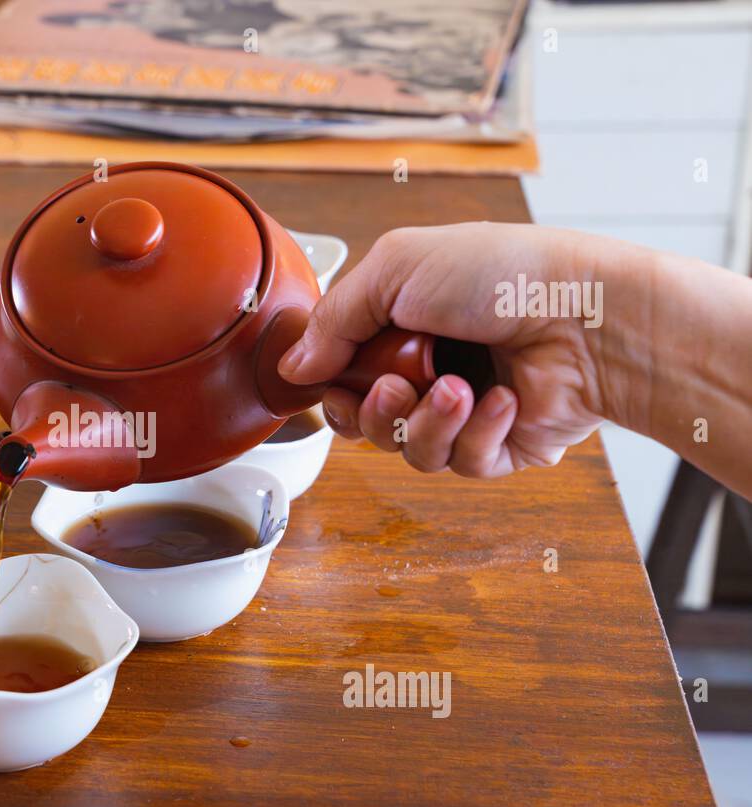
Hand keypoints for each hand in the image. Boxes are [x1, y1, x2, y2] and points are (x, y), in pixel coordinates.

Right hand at [279, 223, 610, 477]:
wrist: (588, 314)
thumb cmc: (503, 275)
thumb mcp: (397, 267)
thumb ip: (333, 318)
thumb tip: (294, 369)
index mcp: (403, 325)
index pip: (341, 376)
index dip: (332, 387)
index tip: (335, 378)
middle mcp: (431, 368)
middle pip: (366, 422)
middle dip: (374, 411)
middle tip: (395, 387)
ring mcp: (465, 411)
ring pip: (409, 450)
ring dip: (429, 420)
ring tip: (461, 389)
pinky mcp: (500, 447)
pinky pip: (460, 463)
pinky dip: (477, 432)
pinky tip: (503, 399)